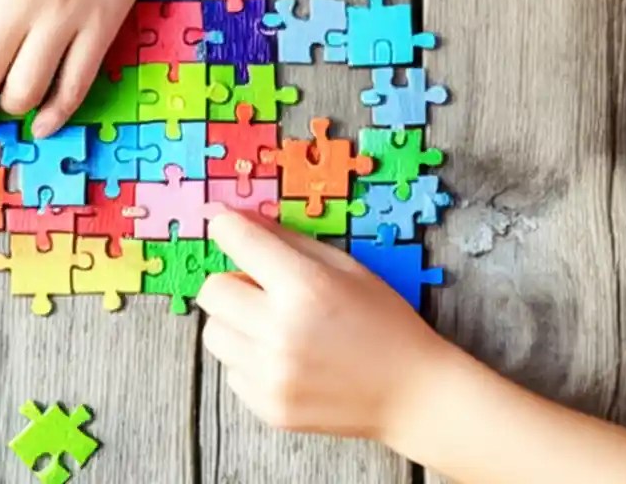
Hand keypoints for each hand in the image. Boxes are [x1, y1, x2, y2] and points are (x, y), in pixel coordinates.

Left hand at [197, 211, 458, 443]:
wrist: (412, 393)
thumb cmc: (384, 322)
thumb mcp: (345, 267)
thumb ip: (288, 241)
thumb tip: (235, 218)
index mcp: (305, 287)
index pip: (236, 240)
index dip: (228, 228)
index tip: (230, 230)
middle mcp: (281, 331)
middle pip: (212, 291)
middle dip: (232, 282)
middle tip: (261, 288)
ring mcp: (272, 375)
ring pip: (213, 333)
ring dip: (236, 323)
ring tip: (273, 328)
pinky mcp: (269, 407)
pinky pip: (231, 371)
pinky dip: (250, 360)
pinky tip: (286, 360)